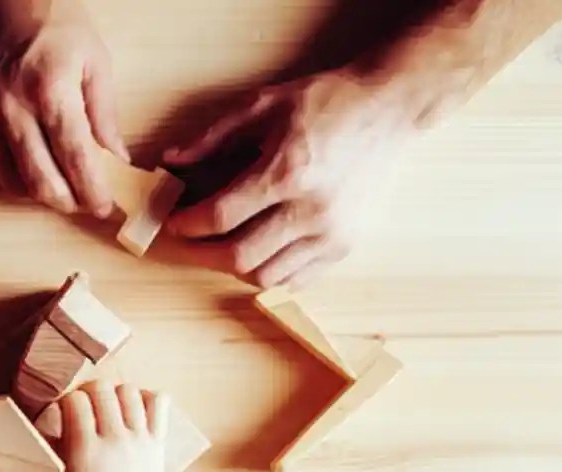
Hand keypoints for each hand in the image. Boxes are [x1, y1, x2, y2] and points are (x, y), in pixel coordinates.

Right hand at [0, 0, 126, 216]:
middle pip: (41, 181)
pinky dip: (13, 179)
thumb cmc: (52, 16)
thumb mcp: (94, 58)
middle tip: (86, 204)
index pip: (75, 160)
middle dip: (68, 202)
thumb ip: (105, 113)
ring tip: (63, 190)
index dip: (92, 192)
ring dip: (40, 195)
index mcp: (50, 90)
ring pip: (12, 181)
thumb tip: (116, 157)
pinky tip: (32, 174)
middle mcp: (11, 107)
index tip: (105, 208)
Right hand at [30, 382, 172, 471]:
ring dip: (112, 394)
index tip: (53, 418)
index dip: (59, 403)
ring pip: (128, 389)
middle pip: (101, 387)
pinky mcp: (157, 447)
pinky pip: (159, 402)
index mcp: (84, 454)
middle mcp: (115, 441)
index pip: (73, 399)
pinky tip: (130, 412)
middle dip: (84, 393)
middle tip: (75, 412)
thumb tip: (2, 460)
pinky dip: (144, 398)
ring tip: (101, 412)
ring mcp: (139, 442)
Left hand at [164, 69, 416, 287]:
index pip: (221, 216)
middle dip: (202, 254)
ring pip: (266, 276)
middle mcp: (311, 210)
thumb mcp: (264, 104)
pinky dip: (269, 273)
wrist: (390, 107)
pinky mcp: (346, 245)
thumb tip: (171, 161)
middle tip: (188, 241)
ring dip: (234, 267)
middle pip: (239, 257)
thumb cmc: (327, 102)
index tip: (174, 221)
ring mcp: (332, 233)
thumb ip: (213, 136)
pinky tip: (256, 253)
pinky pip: (296, 280)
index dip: (188, 224)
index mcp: (287, 172)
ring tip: (221, 246)